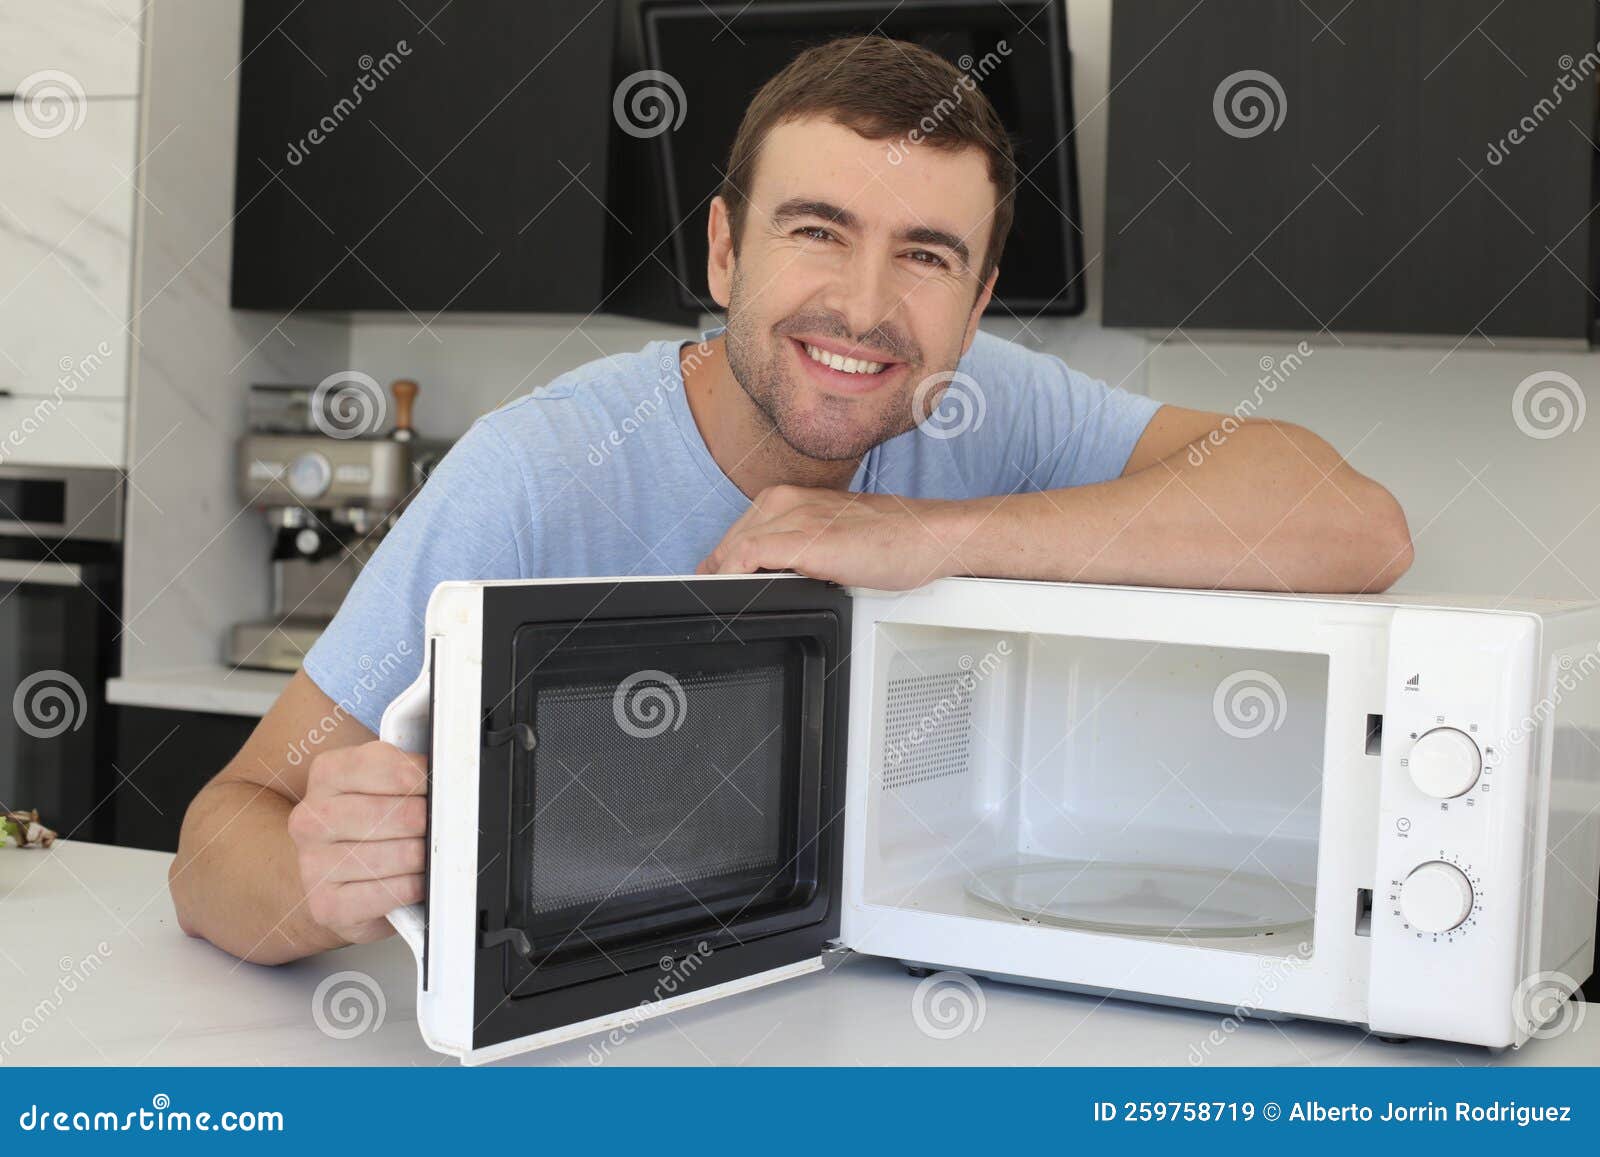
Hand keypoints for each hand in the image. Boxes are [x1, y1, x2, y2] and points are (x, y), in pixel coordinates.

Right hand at [287, 741, 426, 944]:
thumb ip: (409, 774)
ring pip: (401, 854)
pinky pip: (393, 891)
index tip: (434, 790)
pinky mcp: (326, 904)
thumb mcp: (386, 787)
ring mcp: (313, 863)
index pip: (390, 766)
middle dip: (429, 824)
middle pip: (401, 813)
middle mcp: (311, 818)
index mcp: (327, 774)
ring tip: (423, 857)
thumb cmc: (374, 828)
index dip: (424, 780)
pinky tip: (413, 882)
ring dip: (424, 858)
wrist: (344, 884)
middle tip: (434, 829)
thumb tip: (448, 778)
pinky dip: (414, 887)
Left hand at [696, 484, 970, 589]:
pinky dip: (734, 576)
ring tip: (726, 601)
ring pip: (734, 547)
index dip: (722, 563)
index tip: (719, 585)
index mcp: (789, 497)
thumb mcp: (828, 540)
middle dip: (719, 572)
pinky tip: (737, 593)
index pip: (737, 532)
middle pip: (730, 540)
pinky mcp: (804, 538)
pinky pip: (748, 555)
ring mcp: (794, 517)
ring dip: (723, 576)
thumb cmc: (890, 542)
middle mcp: (787, 501)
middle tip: (719, 599)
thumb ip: (794, 549)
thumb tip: (767, 574)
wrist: (925, 537)